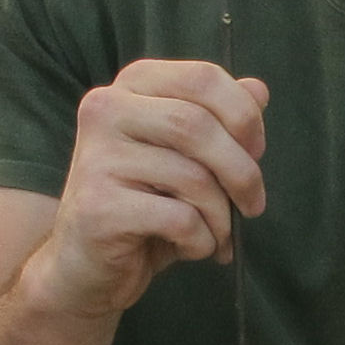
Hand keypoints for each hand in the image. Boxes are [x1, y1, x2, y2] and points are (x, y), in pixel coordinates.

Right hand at [30, 59, 267, 317]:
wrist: (86, 267)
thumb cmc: (145, 205)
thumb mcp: (186, 157)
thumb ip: (219, 119)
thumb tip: (259, 90)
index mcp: (130, 86)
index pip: (202, 78)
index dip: (244, 115)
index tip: (256, 152)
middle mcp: (105, 110)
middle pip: (198, 125)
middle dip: (242, 171)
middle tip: (253, 205)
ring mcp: (97, 158)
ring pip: (193, 177)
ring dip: (221, 216)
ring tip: (217, 235)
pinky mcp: (100, 207)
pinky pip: (179, 218)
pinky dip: (201, 241)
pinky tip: (192, 249)